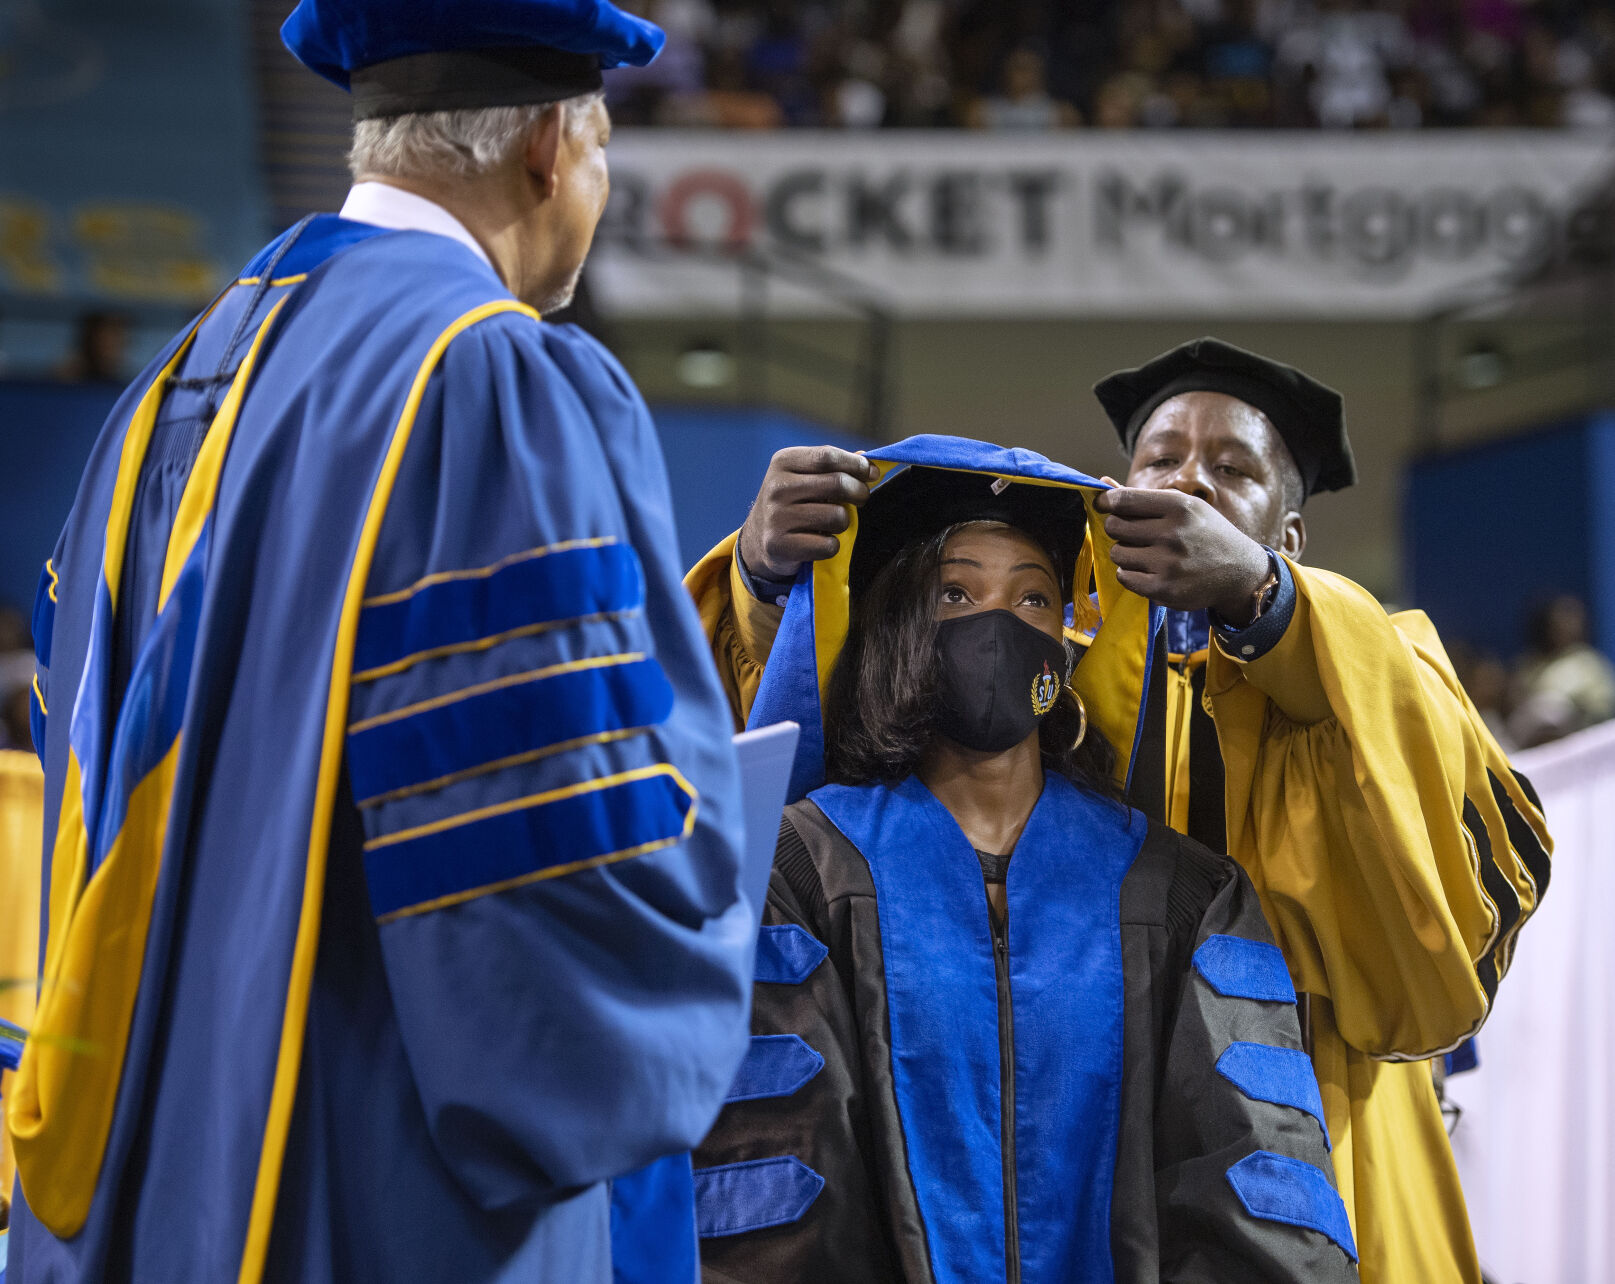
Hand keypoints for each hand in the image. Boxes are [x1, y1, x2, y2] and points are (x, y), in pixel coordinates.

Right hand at [737, 446, 877, 581]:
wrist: (758, 537)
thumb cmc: (793, 501)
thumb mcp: (805, 476)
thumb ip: (834, 466)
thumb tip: (868, 459)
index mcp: (783, 461)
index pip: (828, 456)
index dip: (857, 465)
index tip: (872, 474)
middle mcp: (777, 487)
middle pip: (837, 484)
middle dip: (859, 492)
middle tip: (861, 499)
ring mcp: (776, 517)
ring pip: (837, 516)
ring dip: (844, 522)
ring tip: (833, 522)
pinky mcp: (780, 546)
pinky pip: (828, 545)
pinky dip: (832, 546)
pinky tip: (821, 541)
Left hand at [1093, 486, 1271, 621]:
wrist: (1240, 571)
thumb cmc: (1205, 533)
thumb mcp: (1184, 506)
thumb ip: (1142, 497)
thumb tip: (1102, 484)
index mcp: (1179, 506)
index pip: (1123, 499)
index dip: (1107, 502)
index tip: (1104, 505)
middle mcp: (1174, 533)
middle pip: (1115, 526)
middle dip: (1119, 529)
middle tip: (1134, 534)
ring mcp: (1169, 563)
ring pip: (1117, 553)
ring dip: (1125, 553)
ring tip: (1145, 553)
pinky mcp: (1164, 589)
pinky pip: (1124, 577)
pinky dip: (1129, 574)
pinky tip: (1146, 570)